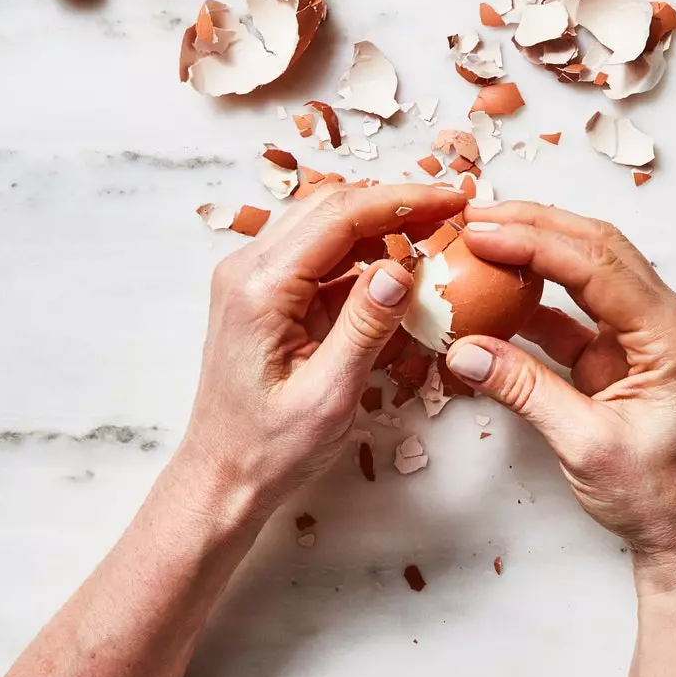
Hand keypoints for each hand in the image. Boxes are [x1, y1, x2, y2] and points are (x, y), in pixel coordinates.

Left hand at [178, 184, 467, 514]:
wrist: (223, 476)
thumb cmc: (270, 448)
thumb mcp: (328, 396)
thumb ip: (364, 328)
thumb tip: (400, 270)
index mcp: (260, 288)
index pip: (339, 216)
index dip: (402, 202)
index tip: (452, 201)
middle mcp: (249, 271)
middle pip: (329, 206)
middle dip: (394, 203)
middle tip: (451, 213)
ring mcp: (254, 280)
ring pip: (324, 224)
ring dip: (379, 223)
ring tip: (433, 235)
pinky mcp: (267, 296)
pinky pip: (320, 256)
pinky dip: (362, 253)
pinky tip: (398, 268)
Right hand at [442, 202, 675, 587]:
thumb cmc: (660, 496)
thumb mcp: (586, 444)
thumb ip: (525, 390)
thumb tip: (466, 349)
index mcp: (670, 334)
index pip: (596, 265)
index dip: (534, 241)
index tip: (480, 230)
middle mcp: (662, 322)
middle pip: (594, 249)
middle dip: (533, 227)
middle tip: (471, 217)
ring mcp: (639, 337)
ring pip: (584, 273)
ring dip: (532, 255)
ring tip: (476, 242)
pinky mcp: (618, 358)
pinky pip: (571, 314)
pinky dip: (532, 302)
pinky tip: (492, 296)